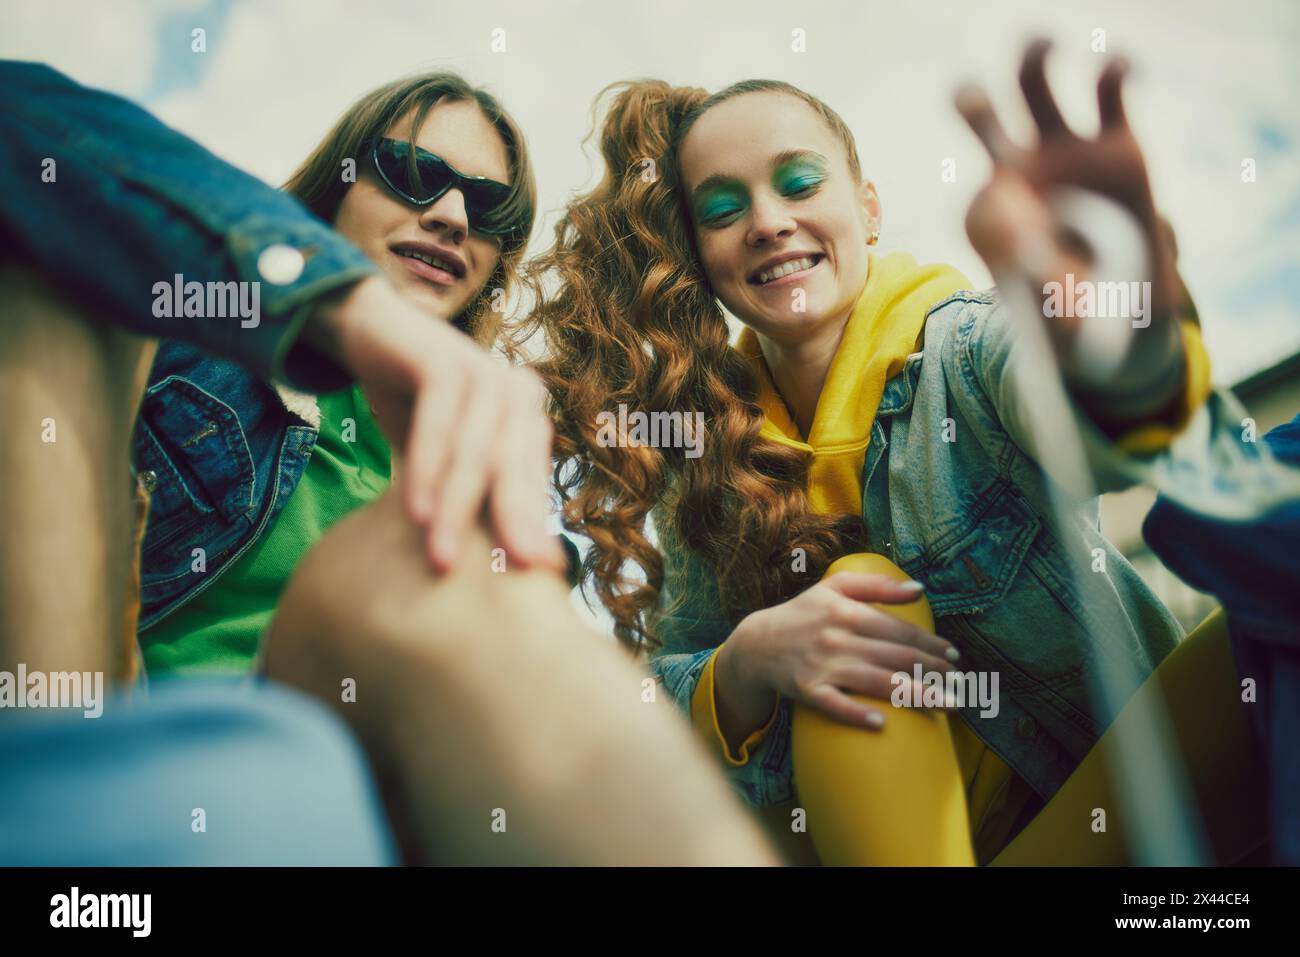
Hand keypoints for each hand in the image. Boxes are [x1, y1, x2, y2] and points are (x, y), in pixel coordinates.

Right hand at [305, 276, 564, 574]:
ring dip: (456, 507)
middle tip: (503, 574)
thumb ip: (471, 497)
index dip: (534, 526)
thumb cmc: (417, 407)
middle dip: (509, 524)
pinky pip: (439, 420)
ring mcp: (485, 372)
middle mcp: (517, 394)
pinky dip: (426, 467)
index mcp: (526, 419)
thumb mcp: (447, 459)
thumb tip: (498, 565)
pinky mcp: (446, 360)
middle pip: (513, 469)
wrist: (371, 333)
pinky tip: (415, 509)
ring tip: (441, 557)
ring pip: (475, 451)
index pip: (531, 482)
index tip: (540, 574)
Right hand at [716, 572, 960, 733]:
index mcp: (846, 611)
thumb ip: (876, 585)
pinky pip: (835, 705)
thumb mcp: (834, 588)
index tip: (954, 657)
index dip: (930, 644)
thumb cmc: (802, 614)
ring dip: (915, 695)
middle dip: (934, 672)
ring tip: (945, 705)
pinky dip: (857, 715)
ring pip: (876, 682)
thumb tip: (919, 589)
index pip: (899, 630)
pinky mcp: (807, 690)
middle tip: (961, 685)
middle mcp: (837, 638)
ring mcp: (822, 666)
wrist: (757, 644)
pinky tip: (882, 725)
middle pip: (896, 657)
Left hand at [957, 40, 1184, 416]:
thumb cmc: (1073, 316)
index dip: (1008, 221)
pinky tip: (1121, 70)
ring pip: (1037, 87)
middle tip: (970, 98)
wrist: (1122, 311)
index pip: (984, 201)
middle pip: (982, 117)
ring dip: (1035, 58)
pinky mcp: (1116, 143)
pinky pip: (1107, 92)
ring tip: (1044, 45)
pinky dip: (1113, 70)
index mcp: (992, 214)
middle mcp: (1021, 171)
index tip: (1040, 252)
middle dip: (971, 101)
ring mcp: (1065, 152)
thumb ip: (1042, 284)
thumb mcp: (1054, 311)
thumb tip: (1033, 256)